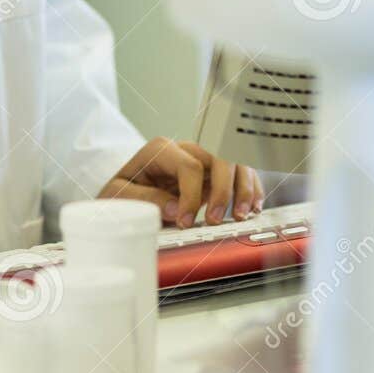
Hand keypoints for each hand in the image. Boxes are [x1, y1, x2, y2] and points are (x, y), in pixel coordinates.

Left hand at [97, 138, 263, 228]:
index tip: (185, 222)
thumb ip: (146, 199)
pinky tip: (252, 208)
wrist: (126, 192)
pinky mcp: (213, 173)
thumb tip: (174, 208)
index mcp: (161, 150)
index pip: (188, 166)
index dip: (190, 196)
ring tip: (242, 216)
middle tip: (214, 221)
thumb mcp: (121, 195)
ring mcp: (202, 159)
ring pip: (235, 162)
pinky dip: (250, 190)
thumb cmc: (123, 192)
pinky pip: (240, 175)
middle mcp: (185, 149)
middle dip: (222, 191)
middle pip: (217, 158)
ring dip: (243, 189)